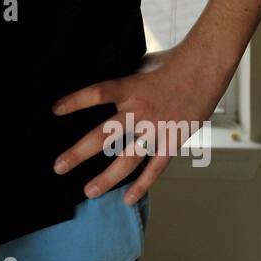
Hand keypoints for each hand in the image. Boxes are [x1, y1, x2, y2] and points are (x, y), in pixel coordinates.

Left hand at [49, 42, 230, 202]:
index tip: (54, 110)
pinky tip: (127, 198)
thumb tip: (104, 80)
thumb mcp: (140, 64)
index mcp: (129, 87)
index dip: (75, 101)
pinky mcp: (173, 140)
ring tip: (88, 192)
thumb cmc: (171, 62)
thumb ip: (123, 78)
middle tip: (59, 167)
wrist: (206, 67)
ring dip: (106, 178)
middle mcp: (140, 110)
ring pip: (127, 159)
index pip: (97, 94)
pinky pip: (155, 168)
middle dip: (78, 153)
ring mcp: (157, 128)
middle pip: (104, 136)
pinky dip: (142, 184)